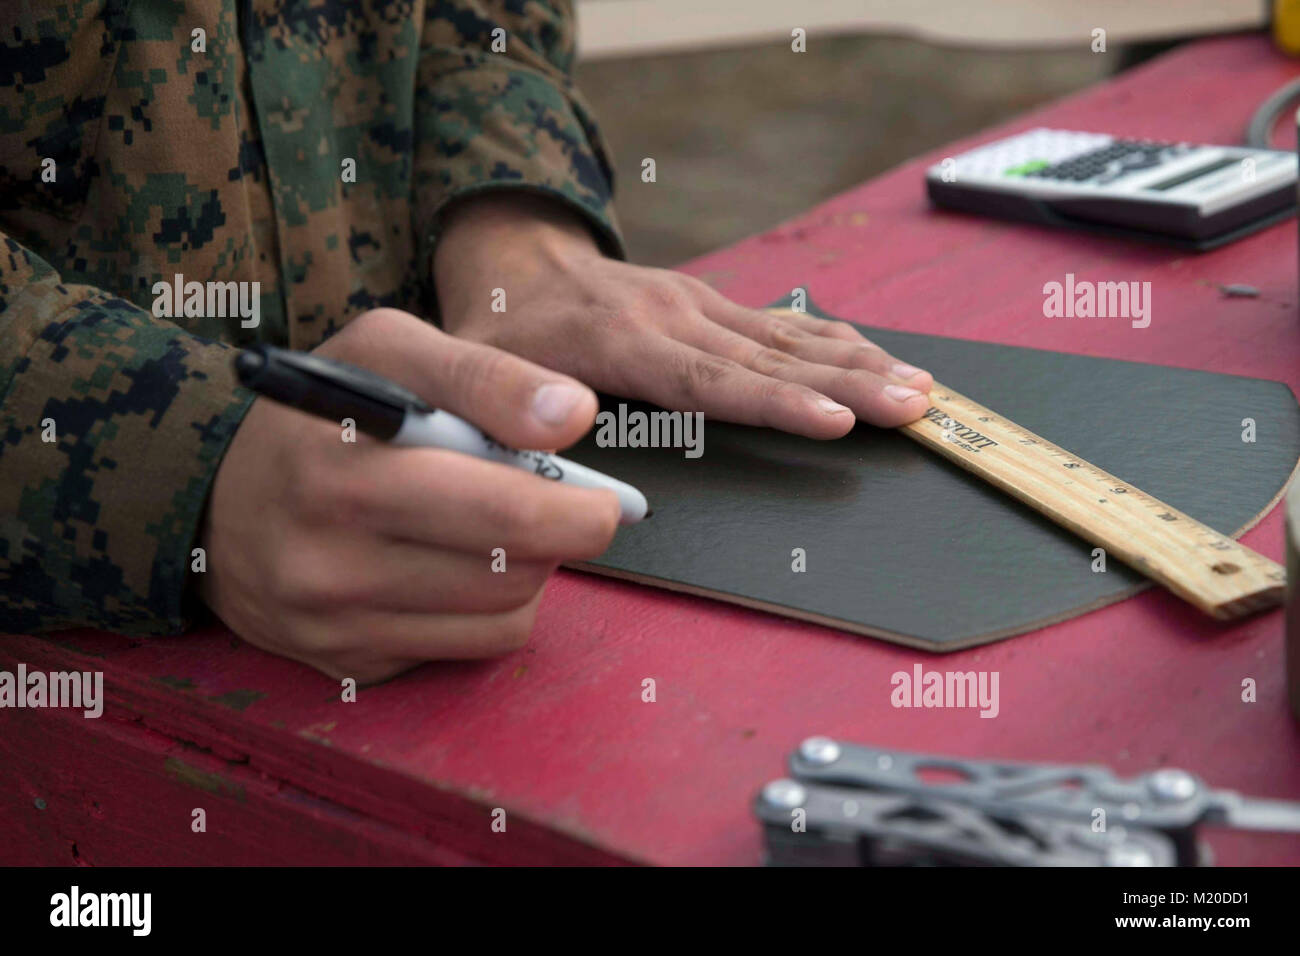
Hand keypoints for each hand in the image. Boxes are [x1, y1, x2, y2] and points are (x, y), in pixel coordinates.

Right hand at [198, 308, 620, 682]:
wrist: (209, 497)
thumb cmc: (315, 411)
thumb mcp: (384, 350)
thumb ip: (483, 373)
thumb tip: (573, 415)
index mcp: (343, 473)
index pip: (501, 515)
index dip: (577, 511)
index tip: (606, 500)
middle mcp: (330, 564)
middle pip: (513, 575)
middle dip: (561, 539)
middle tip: (574, 510)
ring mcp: (335, 626)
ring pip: (500, 621)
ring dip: (530, 574)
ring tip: (505, 530)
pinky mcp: (346, 665)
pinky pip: (464, 651)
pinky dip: (486, 610)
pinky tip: (457, 566)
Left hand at [434, 194, 932, 438]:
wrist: (515, 264)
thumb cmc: (498, 332)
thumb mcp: (475, 371)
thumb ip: (509, 404)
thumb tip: (564, 430)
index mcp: (619, 341)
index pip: (711, 380)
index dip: (776, 405)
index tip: (836, 422)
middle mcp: (670, 315)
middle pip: (771, 358)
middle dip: (850, 386)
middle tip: (915, 408)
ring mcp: (695, 302)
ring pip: (788, 336)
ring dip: (858, 363)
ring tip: (921, 387)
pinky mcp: (708, 301)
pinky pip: (781, 323)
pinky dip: (835, 343)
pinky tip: (877, 356)